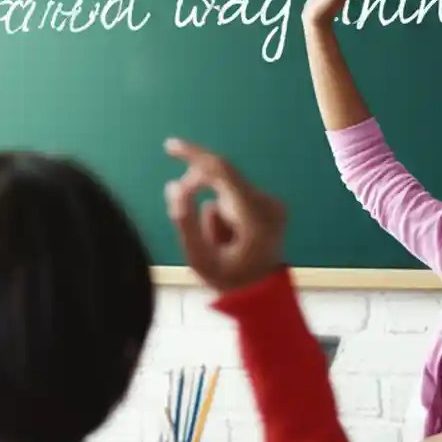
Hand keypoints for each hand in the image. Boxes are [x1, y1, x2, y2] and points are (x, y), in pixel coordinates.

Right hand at [164, 138, 285, 292]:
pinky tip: (227, 236)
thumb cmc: (229, 280)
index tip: (169, 146)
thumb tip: (173, 186)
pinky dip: (222, 208)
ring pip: (225, 188)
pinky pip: (234, 194)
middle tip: (180, 213)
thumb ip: (185, 222)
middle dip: (196, 189)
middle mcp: (268, 203)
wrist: (263, 295)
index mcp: (254, 215)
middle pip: (222, 177)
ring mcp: (272, 203)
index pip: (222, 171)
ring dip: (211, 206)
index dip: (194, 155)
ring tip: (217, 242)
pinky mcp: (268, 204)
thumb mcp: (199, 259)